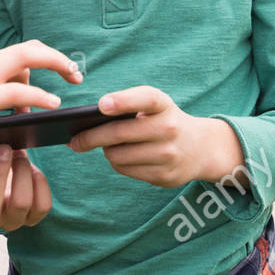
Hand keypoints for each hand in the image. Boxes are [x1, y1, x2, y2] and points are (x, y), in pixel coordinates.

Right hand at [0, 21, 82, 151]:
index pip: (15, 52)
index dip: (40, 60)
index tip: (58, 71)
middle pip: (29, 49)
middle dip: (57, 58)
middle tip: (77, 73)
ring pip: (28, 60)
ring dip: (57, 67)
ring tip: (72, 83)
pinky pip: (18, 94)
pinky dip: (40, 97)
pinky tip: (53, 104)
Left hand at [68, 86, 245, 187]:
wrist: (201, 148)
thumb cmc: (165, 120)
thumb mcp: (156, 107)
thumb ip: (128, 108)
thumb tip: (87, 125)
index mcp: (164, 105)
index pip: (145, 98)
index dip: (123, 101)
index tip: (101, 105)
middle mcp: (169, 128)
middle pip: (119, 134)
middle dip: (90, 137)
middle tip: (74, 140)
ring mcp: (168, 154)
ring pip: (118, 155)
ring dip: (106, 151)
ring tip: (106, 146)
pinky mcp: (164, 176)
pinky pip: (126, 170)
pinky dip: (118, 163)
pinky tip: (122, 157)